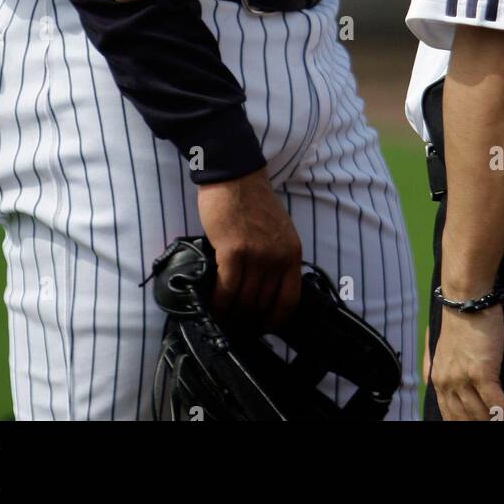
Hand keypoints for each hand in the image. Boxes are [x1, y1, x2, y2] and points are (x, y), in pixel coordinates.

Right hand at [197, 168, 301, 329]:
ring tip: (219, 321)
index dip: (274, 320)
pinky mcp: (233, 251)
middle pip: (263, 304)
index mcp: (292, 253)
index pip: (290, 300)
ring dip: (230, 316)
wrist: (234, 175)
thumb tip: (260, 292)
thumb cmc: (252, 202)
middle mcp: (278, 257)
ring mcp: (257, 255)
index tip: (261, 328)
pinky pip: (226, 290)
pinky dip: (217, 303)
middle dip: (247, 321)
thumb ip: (274, 259)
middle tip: (233, 328)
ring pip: (243, 301)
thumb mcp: (277, 232)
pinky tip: (210, 306)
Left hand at [429, 305, 503, 421]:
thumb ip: (432, 364)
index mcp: (437, 378)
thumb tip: (427, 379)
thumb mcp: (439, 345)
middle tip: (500, 428)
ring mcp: (463, 379)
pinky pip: (497, 405)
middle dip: (483, 425)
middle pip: (466, 419)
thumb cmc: (459, 317)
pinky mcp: (482, 373)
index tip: (478, 427)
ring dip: (500, 423)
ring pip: (482, 415)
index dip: (464, 424)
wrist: (466, 297)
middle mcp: (447, 383)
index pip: (450, 415)